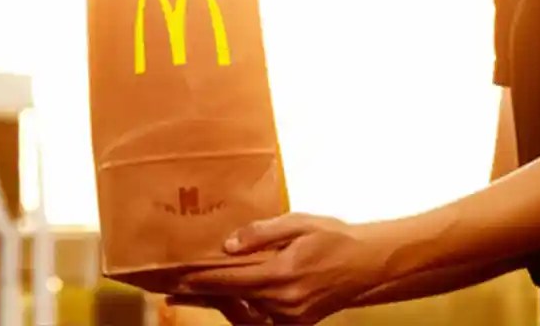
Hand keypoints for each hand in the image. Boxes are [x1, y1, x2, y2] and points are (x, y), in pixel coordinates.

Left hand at [176, 213, 393, 324]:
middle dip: (200, 293)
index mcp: (281, 275)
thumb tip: (229, 245)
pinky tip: (227, 301)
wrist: (369, 264)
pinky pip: (262, 321)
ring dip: (218, 304)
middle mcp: (284, 302)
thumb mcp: (298, 223)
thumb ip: (262, 233)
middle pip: (231, 300)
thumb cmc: (333, 237)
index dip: (199, 280)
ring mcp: (291, 317)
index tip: (174, 276)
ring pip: (245, 314)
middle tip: (170, 288)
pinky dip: (243, 311)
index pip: (229, 281)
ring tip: (189, 294)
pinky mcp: (297, 323)